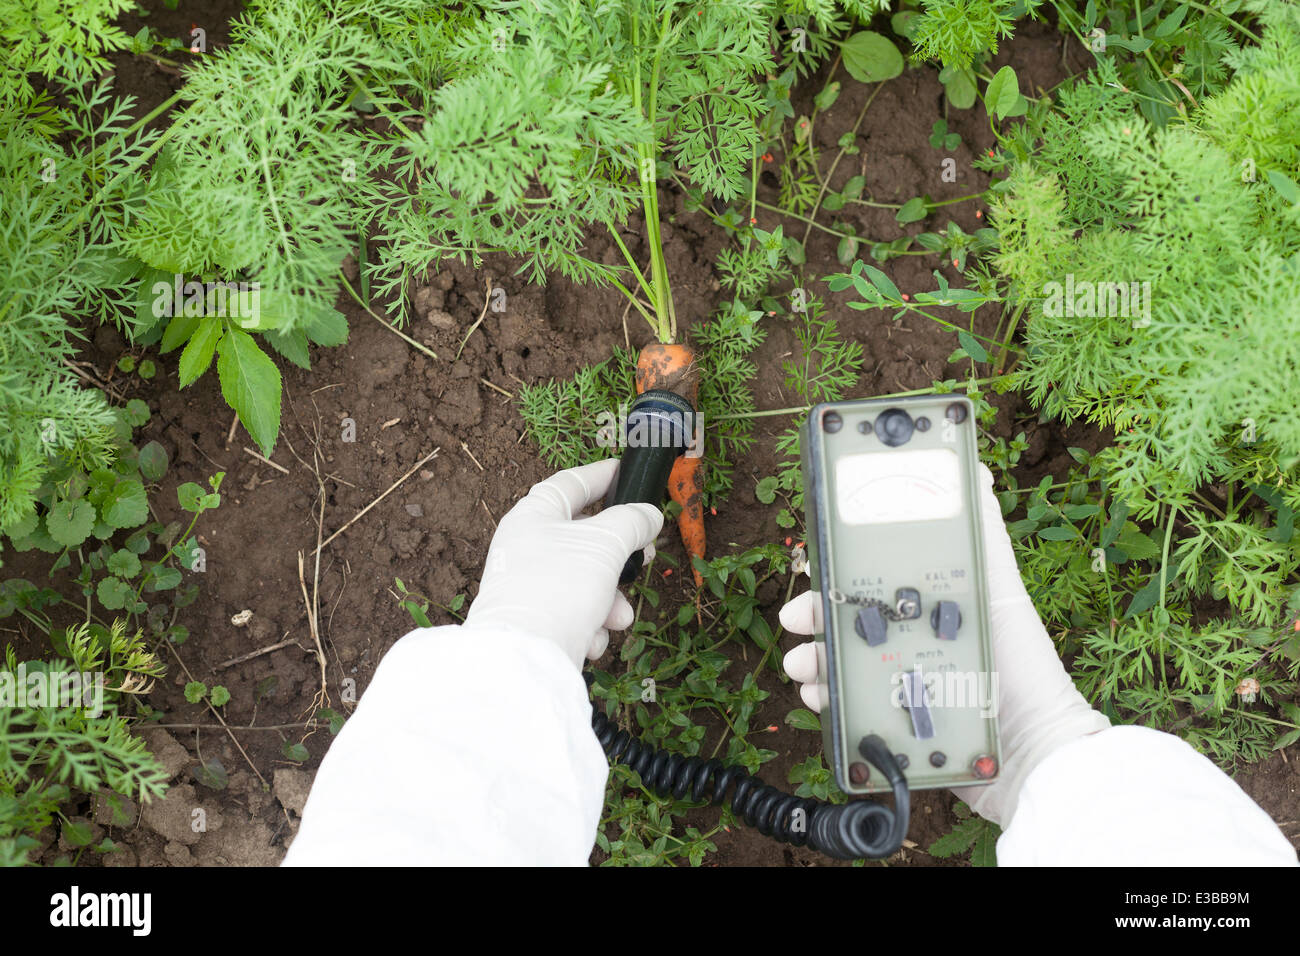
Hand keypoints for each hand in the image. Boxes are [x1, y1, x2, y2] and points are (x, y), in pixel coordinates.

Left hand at [464, 459, 662, 667]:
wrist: (526, 658)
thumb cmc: (558, 587)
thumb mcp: (605, 543)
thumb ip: (633, 521)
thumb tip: (649, 516)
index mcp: (533, 516)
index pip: (571, 483)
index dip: (602, 475)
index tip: (626, 471)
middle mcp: (527, 547)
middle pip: (585, 538)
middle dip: (619, 555)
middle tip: (644, 556)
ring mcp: (531, 586)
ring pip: (587, 582)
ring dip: (610, 601)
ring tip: (617, 617)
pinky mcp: (538, 621)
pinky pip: (576, 614)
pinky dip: (591, 625)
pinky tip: (590, 638)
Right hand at [779, 463, 1110, 825]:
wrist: (1031, 755)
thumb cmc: (1022, 668)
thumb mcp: (1000, 592)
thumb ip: (984, 535)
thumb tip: (977, 470)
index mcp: (930, 605)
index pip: (873, 577)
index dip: (841, 569)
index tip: (818, 563)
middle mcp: (911, 640)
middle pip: (847, 619)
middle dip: (815, 614)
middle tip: (798, 618)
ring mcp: (899, 683)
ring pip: (838, 662)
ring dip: (811, 658)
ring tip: (804, 665)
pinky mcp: (894, 724)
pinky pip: (846, 708)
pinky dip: (825, 700)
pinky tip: (819, 696)